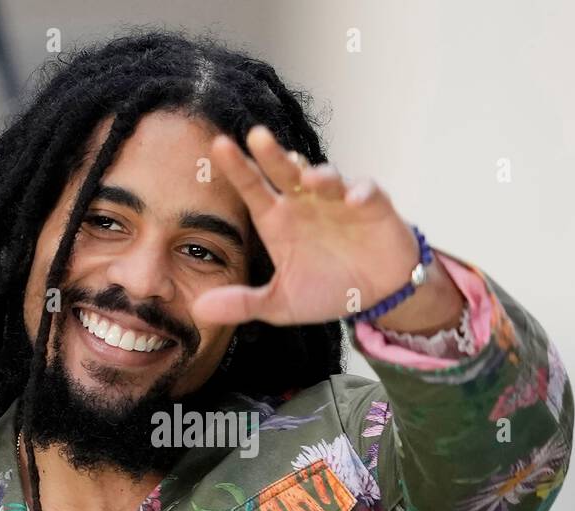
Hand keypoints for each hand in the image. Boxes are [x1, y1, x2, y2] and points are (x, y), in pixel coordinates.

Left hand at [192, 125, 421, 327]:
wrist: (375, 294)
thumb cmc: (327, 290)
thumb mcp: (280, 303)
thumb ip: (243, 303)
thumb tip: (199, 309)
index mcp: (278, 220)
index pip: (252, 188)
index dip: (237, 168)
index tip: (218, 146)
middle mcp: (304, 203)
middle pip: (284, 171)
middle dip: (271, 154)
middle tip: (256, 136)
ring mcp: (338, 200)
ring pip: (326, 177)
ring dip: (318, 174)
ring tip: (308, 179)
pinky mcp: (372, 206)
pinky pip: (367, 192)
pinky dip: (361, 193)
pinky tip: (354, 199)